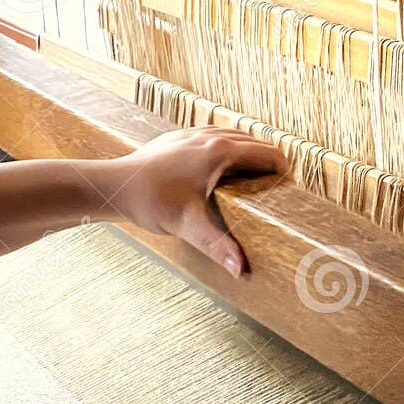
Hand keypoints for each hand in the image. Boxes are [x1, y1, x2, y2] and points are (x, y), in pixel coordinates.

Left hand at [98, 127, 287, 277]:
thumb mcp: (189, 226)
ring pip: (233, 136)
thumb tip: (242, 269)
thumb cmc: (150, 202)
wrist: (114, 186)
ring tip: (254, 180)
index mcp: (220, 151)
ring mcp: (192, 133)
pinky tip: (220, 171)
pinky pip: (213, 137)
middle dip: (268, 162)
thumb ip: (219, 246)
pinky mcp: (178, 138)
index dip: (283, 170)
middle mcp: (209, 135)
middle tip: (276, 190)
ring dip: (248, 154)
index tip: (289, 190)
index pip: (267, 153)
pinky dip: (226, 150)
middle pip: (254, 143)